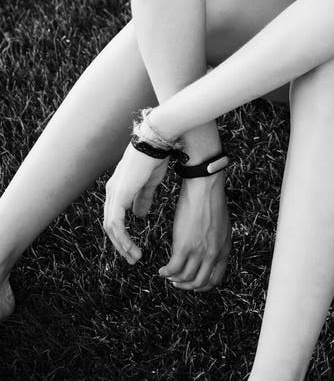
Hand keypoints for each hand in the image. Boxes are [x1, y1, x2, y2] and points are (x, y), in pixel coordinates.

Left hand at [103, 143, 168, 263]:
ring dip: (121, 245)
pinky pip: (116, 222)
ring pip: (111, 227)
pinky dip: (122, 237)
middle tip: (132, 258)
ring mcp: (114, 193)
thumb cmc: (154, 158)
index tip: (132, 247)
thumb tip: (139, 215)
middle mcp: (112, 192)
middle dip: (120, 244)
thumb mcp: (149, 183)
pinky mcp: (119, 194)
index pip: (114, 217)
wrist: (155, 142)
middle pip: (110, 225)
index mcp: (118, 189)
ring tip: (134, 257)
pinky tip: (130, 246)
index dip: (122, 234)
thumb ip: (142, 199)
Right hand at [158, 174, 230, 290]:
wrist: (205, 188)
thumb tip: (205, 252)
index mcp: (224, 249)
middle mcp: (213, 254)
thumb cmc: (211, 200)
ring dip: (175, 280)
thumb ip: (215, 242)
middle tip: (177, 283)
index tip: (193, 283)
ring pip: (185, 278)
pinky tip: (161, 271)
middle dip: (187, 286)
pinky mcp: (184, 246)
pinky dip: (166, 273)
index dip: (203, 286)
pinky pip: (173, 269)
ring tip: (168, 275)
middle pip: (200, 282)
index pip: (215, 279)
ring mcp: (198, 252)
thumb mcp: (221, 226)